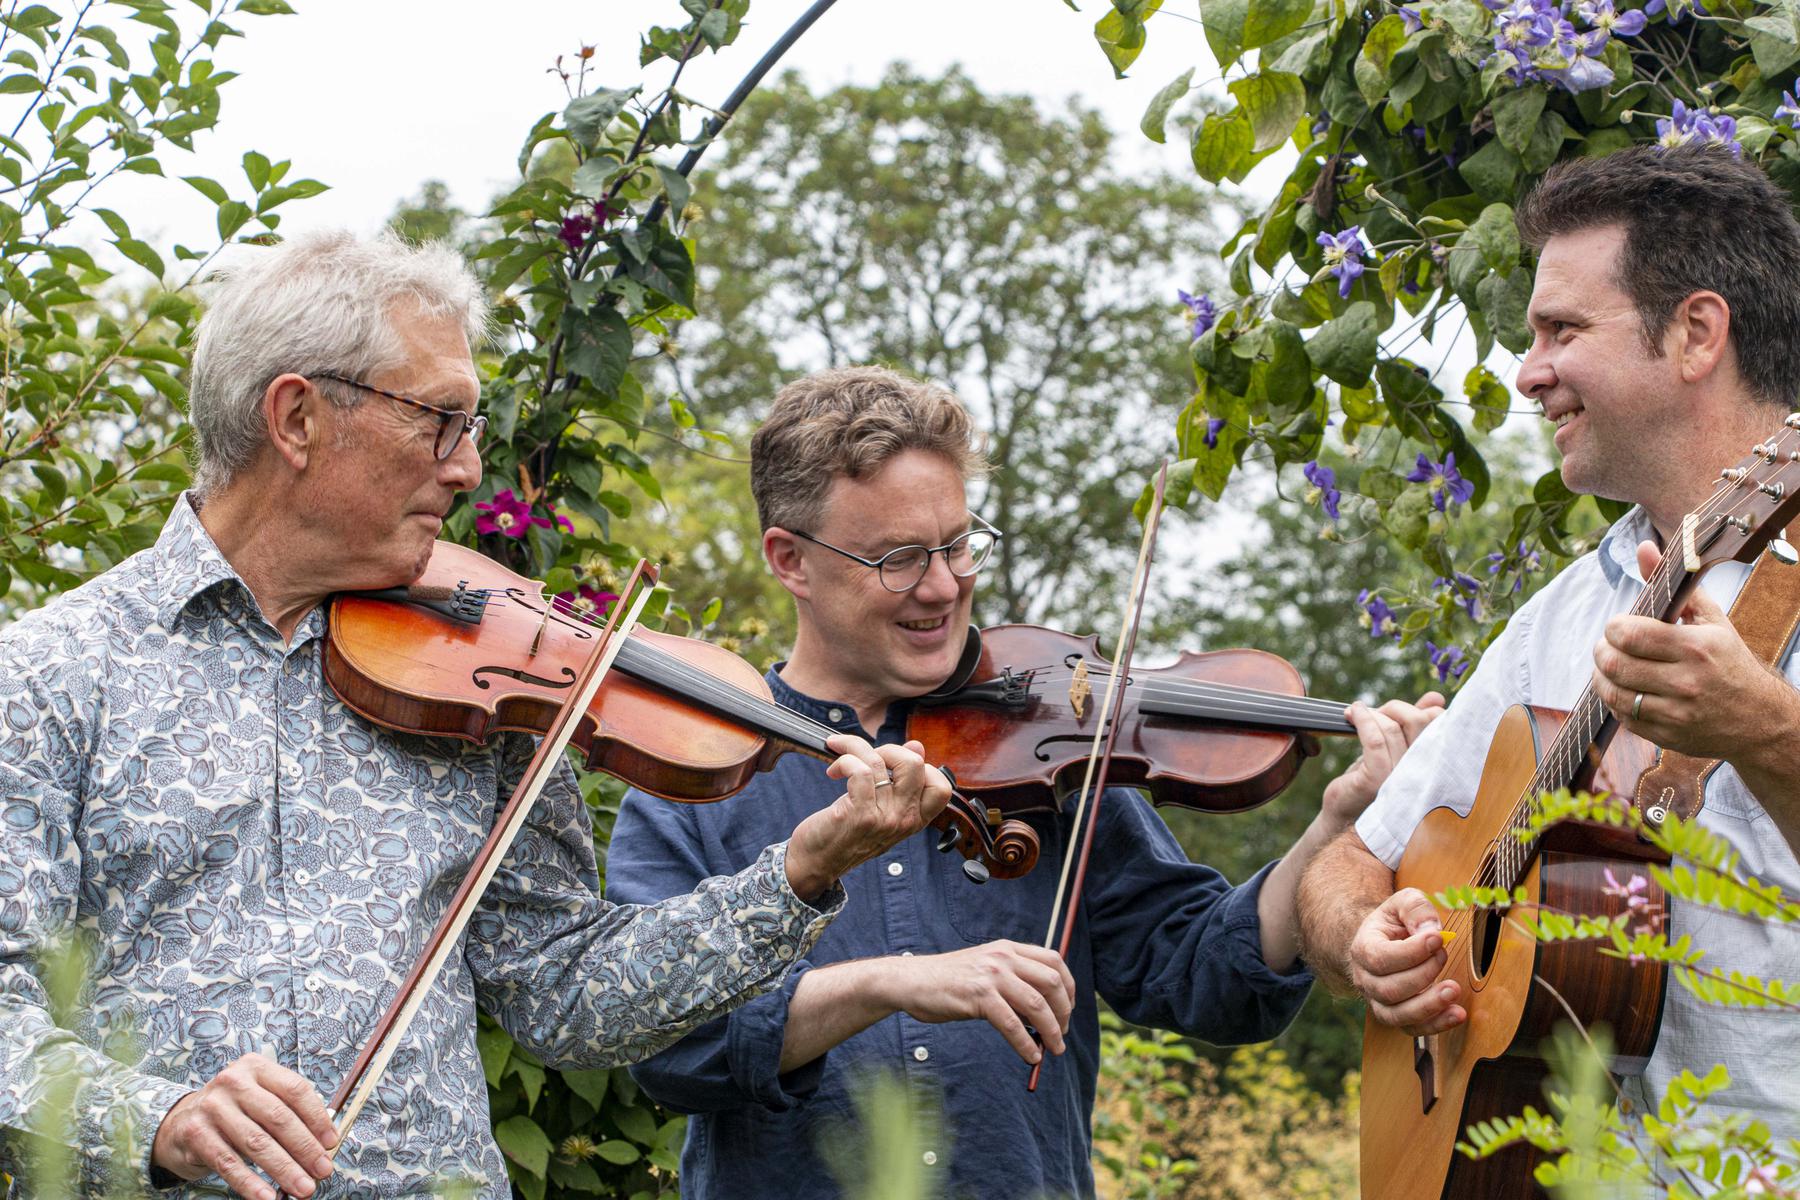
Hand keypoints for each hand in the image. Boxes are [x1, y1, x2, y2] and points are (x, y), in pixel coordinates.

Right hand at [151, 1052, 336, 1199]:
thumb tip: (323, 1142)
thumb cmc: (234, 1111)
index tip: (331, 1143)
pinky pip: (228, 1163)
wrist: (179, 1122)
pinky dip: (250, 1183)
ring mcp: (212, 1107)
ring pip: (256, 1142)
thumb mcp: (259, 1099)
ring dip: (284, 1169)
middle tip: (322, 1170)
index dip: (317, 1118)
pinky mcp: (196, 1133)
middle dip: (305, 1148)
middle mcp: (234, 1082)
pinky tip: (266, 1197)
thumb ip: (289, 1113)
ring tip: (303, 1187)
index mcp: (257, 1067)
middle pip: (278, 1117)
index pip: (295, 1090)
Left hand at [785, 734, 950, 899]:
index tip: (896, 764)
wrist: (816, 865)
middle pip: (915, 765)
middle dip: (889, 749)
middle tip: (869, 757)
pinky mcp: (859, 814)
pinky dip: (845, 760)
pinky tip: (834, 770)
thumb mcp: (882, 811)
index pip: (941, 788)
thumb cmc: (846, 835)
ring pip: (880, 762)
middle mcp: (904, 820)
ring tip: (841, 755)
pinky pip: (859, 770)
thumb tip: (916, 746)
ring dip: (855, 748)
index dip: (923, 766)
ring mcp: (884, 818)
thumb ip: (901, 784)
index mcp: (914, 820)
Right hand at [874, 941, 1077, 1064]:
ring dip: (1052, 1031)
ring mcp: (991, 975)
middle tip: (1062, 1033)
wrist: (911, 981)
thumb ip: (1012, 980)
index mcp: (1007, 948)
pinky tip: (1031, 1055)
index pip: (1054, 960)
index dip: (1069, 987)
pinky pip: (1012, 1024)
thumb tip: (1042, 1013)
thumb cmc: (948, 981)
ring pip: (1036, 1004)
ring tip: (1054, 1049)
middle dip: (1064, 1012)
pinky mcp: (978, 996)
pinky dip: (1026, 1043)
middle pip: (1052, 982)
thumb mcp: (985, 969)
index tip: (1068, 1010)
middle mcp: (1004, 957)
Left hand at [1320, 692, 1445, 826]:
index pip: (1442, 725)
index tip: (1401, 710)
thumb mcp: (1396, 751)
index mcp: (1433, 764)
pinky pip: (1374, 740)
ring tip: (1356, 712)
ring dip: (1373, 713)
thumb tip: (1436, 698)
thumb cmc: (1372, 785)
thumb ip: (1415, 726)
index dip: (1426, 710)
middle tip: (1377, 712)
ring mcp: (1400, 778)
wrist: (1346, 821)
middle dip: (1397, 708)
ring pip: (1393, 728)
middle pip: (1421, 721)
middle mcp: (1422, 772)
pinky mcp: (1376, 781)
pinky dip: (1363, 720)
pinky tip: (1353, 714)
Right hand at [1349, 887, 1465, 1035]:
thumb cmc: (1395, 923)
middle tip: (1443, 955)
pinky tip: (1457, 1013)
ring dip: (1429, 1005)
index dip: (1411, 952)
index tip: (1437, 939)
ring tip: (1454, 990)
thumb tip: (1431, 930)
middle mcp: (1365, 980)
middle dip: (1423, 975)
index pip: (1380, 958)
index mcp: (1362, 949)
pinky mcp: (1397, 1016)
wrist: (1382, 943)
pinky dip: (1436, 1025)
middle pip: (1389, 989)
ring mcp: (1378, 1001)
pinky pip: (1413, 1029)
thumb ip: (1415, 909)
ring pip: (1398, 1015)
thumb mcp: (1401, 904)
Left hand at [1592, 541, 1799, 760]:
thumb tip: (1644, 547)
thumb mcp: (1709, 619)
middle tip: (1610, 646)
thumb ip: (1672, 583)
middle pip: (1614, 664)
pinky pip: (1623, 717)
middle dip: (1602, 651)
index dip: (1613, 628)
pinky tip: (1628, 690)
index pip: (1628, 634)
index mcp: (1697, 647)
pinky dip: (1616, 701)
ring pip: (1612, 693)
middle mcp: (1687, 682)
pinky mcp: (1667, 737)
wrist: (1759, 718)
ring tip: (1614, 667)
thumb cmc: (1729, 661)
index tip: (1620, 627)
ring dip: (1603, 677)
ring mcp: (1676, 714)